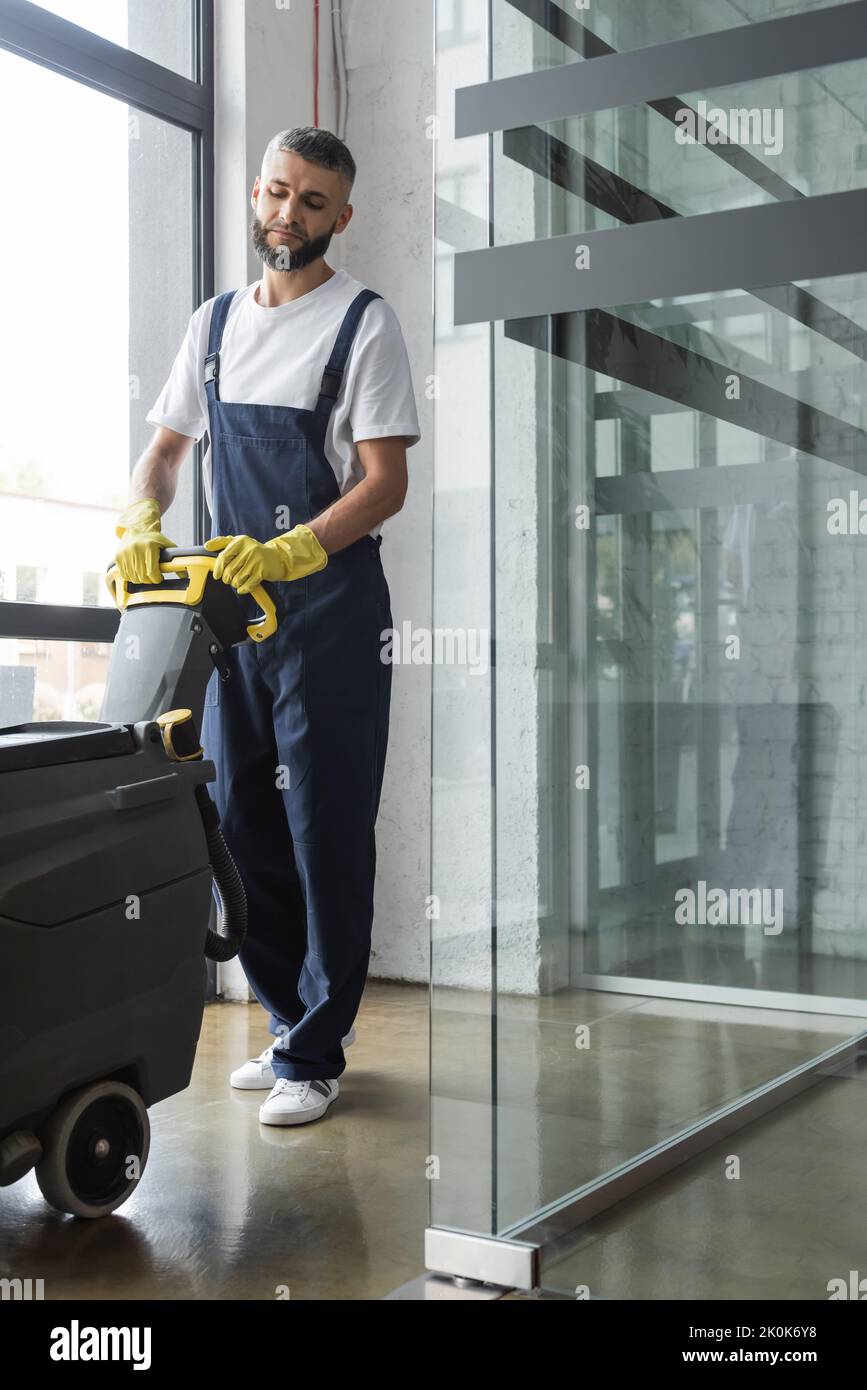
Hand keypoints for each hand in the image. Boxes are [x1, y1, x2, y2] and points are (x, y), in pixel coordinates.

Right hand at [114, 497, 176, 584]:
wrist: (136, 529)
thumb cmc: (152, 539)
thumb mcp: (166, 544)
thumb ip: (175, 558)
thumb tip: (185, 574)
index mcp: (148, 546)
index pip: (152, 573)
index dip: (157, 578)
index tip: (159, 577)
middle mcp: (135, 549)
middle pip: (143, 577)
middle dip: (150, 580)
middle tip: (153, 575)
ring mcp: (124, 554)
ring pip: (134, 578)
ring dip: (141, 579)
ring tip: (145, 572)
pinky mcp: (117, 558)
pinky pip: (125, 576)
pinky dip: (131, 577)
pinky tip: (136, 570)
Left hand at [204, 525, 327, 593]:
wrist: (278, 558)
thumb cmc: (255, 552)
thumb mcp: (239, 543)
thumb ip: (222, 542)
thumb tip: (206, 546)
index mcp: (240, 541)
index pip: (223, 557)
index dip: (218, 568)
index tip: (218, 575)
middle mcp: (249, 549)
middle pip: (229, 571)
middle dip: (228, 578)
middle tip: (231, 579)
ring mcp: (257, 560)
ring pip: (237, 579)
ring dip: (236, 584)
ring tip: (239, 581)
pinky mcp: (263, 571)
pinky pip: (247, 585)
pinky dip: (243, 589)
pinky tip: (243, 587)